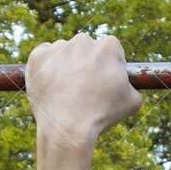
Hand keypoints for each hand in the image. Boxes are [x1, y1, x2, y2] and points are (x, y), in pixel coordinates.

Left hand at [25, 33, 142, 147]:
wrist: (67, 128)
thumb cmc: (101, 115)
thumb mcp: (132, 102)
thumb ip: (132, 85)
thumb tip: (127, 83)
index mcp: (108, 47)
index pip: (111, 49)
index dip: (109, 66)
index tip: (105, 81)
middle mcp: (82, 41)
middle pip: (87, 49)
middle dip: (87, 64)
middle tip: (85, 88)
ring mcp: (58, 48)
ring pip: (65, 53)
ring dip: (67, 66)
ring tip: (67, 93)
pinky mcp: (37, 57)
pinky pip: (44, 58)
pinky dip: (47, 69)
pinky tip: (53, 88)